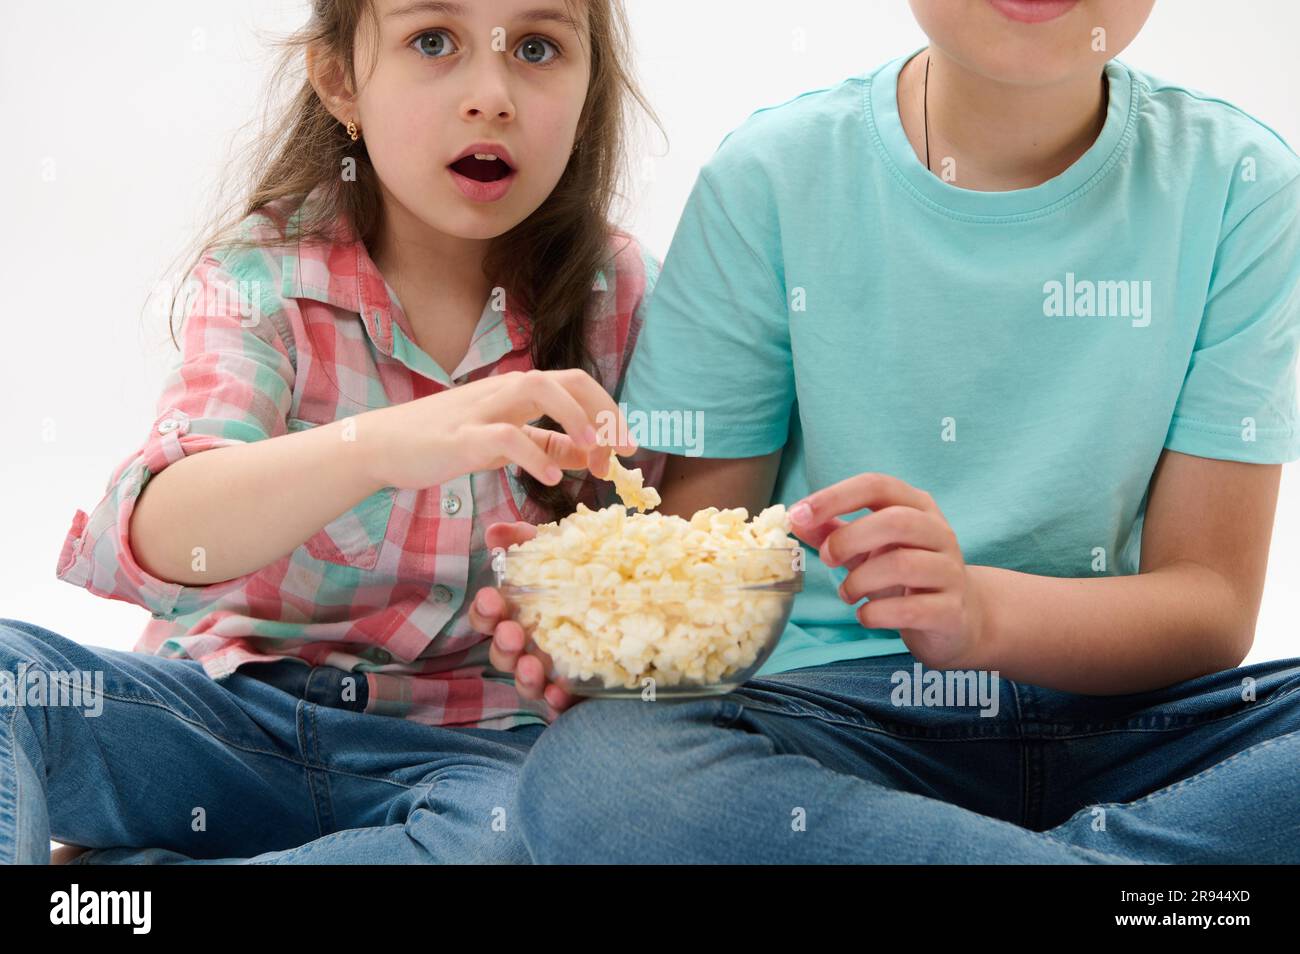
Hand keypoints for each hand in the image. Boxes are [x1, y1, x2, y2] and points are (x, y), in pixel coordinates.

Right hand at [361, 369, 635, 490]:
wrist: (383, 446)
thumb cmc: (443, 443)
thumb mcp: (504, 442)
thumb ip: (546, 444)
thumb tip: (590, 453)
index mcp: (517, 393)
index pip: (576, 386)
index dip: (609, 414)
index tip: (628, 450)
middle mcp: (505, 391)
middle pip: (568, 379)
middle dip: (604, 411)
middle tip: (626, 450)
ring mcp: (483, 410)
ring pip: (540, 389)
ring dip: (576, 419)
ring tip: (595, 455)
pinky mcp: (462, 436)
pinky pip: (506, 436)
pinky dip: (534, 455)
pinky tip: (551, 478)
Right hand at [467, 520, 581, 714]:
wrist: (646, 603)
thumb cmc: (589, 577)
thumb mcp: (562, 552)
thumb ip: (527, 540)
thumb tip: (494, 531)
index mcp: (521, 613)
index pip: (490, 616)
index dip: (485, 610)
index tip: (491, 598)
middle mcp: (531, 645)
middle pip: (503, 652)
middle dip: (503, 643)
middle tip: (513, 633)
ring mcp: (552, 671)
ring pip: (527, 681)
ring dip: (523, 675)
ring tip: (532, 666)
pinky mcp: (577, 692)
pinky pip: (559, 703)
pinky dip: (555, 699)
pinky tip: (559, 693)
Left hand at [787, 472, 987, 668]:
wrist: (959, 619)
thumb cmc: (907, 575)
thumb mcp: (869, 548)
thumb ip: (834, 532)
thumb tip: (797, 519)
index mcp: (917, 506)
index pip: (876, 485)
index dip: (834, 497)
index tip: (798, 515)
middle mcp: (939, 532)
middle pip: (894, 521)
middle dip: (848, 539)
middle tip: (827, 559)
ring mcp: (949, 571)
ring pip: (902, 565)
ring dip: (859, 581)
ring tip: (847, 594)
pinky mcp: (950, 610)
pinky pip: (910, 609)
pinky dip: (876, 614)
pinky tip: (865, 616)